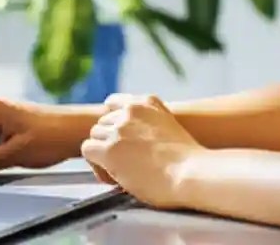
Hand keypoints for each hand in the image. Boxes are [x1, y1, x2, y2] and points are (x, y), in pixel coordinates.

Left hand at [81, 94, 205, 209]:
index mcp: (148, 102)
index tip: (120, 139)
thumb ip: (148, 124)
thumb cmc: (188, 161)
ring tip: (120, 172)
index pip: (114, 103)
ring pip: (94, 137)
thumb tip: (131, 141)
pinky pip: (88, 151)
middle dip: (110, 142)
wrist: (191, 173)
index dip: (113, 123)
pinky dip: (97, 166)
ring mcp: (118, 129)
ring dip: (103, 154)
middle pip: (102, 123)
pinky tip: (114, 177)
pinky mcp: (109, 150)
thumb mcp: (170, 127)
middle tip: (124, 163)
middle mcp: (130, 111)